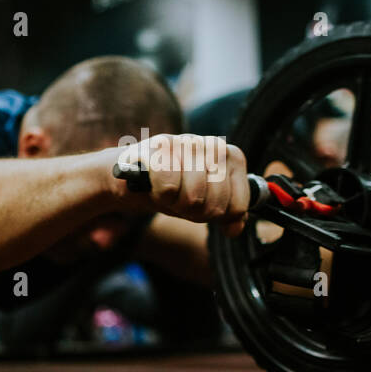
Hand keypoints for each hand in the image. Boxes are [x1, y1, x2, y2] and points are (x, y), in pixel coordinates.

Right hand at [110, 133, 250, 236]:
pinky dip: (160, 194)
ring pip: (194, 197)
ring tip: (168, 192)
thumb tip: (234, 229)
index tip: (204, 206)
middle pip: (216, 204)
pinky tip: (155, 185)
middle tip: (180, 200)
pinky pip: (169, 186)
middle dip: (195, 212)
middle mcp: (213, 145)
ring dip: (176, 204)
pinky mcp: (160, 145)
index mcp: (231, 157)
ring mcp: (188, 142)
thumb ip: (227, 215)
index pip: (238, 206)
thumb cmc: (174, 188)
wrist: (133, 177)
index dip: (217, 216)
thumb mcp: (205, 204)